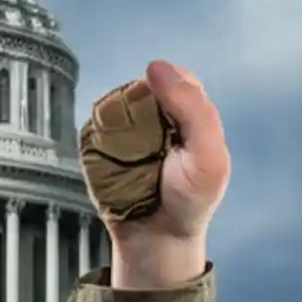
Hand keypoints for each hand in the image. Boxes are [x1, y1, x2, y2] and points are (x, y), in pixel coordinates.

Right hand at [95, 61, 229, 288]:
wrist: (155, 236)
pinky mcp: (100, 140)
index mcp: (189, 110)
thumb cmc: (188, 199)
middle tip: (149, 143)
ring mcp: (127, 126)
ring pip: (115, 103)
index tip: (165, 119)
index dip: (168, 91)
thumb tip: (154, 65)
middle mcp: (157, 112)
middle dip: (140, 109)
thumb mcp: (207, 157)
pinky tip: (113, 157)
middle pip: (140, 87)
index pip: (175, 78)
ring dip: (118, 123)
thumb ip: (193, 110)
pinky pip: (94, 124)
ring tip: (131, 154)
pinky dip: (99, 135)